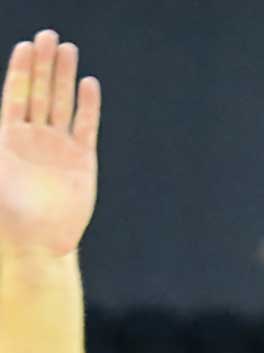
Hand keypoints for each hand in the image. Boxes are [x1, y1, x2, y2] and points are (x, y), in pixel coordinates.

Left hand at [0, 30, 100, 260]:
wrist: (40, 241)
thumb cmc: (9, 213)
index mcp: (8, 137)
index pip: (16, 95)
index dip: (20, 71)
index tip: (25, 46)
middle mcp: (34, 137)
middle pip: (40, 92)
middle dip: (43, 64)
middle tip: (49, 36)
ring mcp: (58, 146)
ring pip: (62, 102)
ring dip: (65, 76)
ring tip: (68, 49)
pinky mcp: (82, 159)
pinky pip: (85, 126)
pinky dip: (87, 106)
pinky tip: (88, 85)